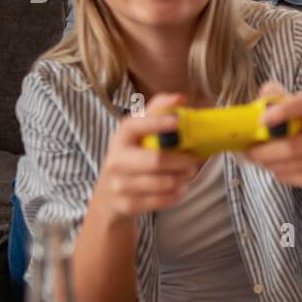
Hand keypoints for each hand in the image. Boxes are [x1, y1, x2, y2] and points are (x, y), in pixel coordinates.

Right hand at [89, 93, 199, 222]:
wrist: (109, 197)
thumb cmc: (132, 158)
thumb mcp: (138, 134)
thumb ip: (157, 112)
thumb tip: (180, 97)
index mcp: (121, 137)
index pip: (137, 125)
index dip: (158, 123)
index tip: (178, 121)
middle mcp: (116, 160)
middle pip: (156, 160)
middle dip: (181, 161)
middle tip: (192, 162)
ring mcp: (119, 184)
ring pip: (164, 183)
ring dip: (182, 179)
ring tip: (186, 175)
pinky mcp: (127, 205)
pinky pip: (162, 200)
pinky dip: (177, 194)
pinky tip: (178, 188)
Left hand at [244, 80, 301, 190]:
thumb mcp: (293, 112)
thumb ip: (276, 100)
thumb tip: (263, 96)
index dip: (282, 111)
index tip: (261, 121)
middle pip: (293, 144)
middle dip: (265, 151)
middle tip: (249, 152)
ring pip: (291, 164)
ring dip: (270, 164)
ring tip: (262, 160)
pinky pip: (295, 178)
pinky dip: (282, 175)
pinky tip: (279, 170)